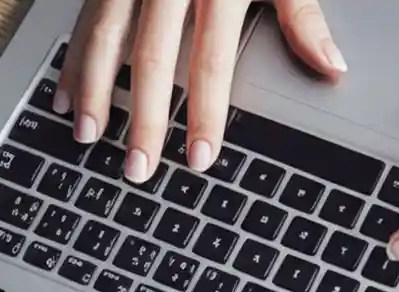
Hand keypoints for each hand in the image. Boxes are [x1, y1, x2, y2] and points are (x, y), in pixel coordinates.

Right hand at [56, 0, 346, 181]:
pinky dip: (73, 56)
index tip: (200, 158)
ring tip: (89, 136)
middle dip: (145, 117)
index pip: (211, 59)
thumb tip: (332, 67)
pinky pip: (84, 15)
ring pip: (107, 34)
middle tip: (139, 168)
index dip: (206, 112)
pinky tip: (66, 95)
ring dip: (95, 89)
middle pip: (154, 55)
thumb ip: (303, 17)